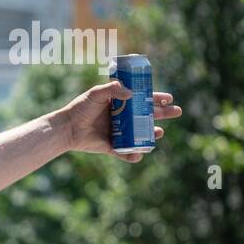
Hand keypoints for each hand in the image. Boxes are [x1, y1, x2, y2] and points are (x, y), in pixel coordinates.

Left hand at [58, 80, 182, 162]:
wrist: (67, 127)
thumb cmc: (81, 108)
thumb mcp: (96, 93)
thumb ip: (113, 89)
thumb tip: (132, 94)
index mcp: (120, 103)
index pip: (143, 99)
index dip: (157, 99)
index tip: (169, 98)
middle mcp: (122, 118)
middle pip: (148, 116)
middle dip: (163, 114)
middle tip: (176, 112)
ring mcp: (119, 133)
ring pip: (142, 135)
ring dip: (153, 134)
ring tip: (159, 132)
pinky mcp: (112, 147)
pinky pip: (127, 152)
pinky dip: (134, 155)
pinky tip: (139, 152)